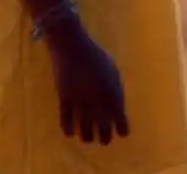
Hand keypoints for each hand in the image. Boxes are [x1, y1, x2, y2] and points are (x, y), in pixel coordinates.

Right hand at [46, 15, 129, 144]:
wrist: (73, 47)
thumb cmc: (96, 57)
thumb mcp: (113, 71)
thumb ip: (115, 90)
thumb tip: (116, 105)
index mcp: (112, 94)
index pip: (120, 120)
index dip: (122, 129)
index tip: (122, 133)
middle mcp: (98, 102)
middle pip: (103, 128)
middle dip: (105, 136)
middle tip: (105, 140)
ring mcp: (80, 102)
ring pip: (84, 129)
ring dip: (87, 136)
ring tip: (89, 139)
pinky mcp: (64, 100)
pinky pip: (66, 122)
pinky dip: (69, 130)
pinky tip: (71, 132)